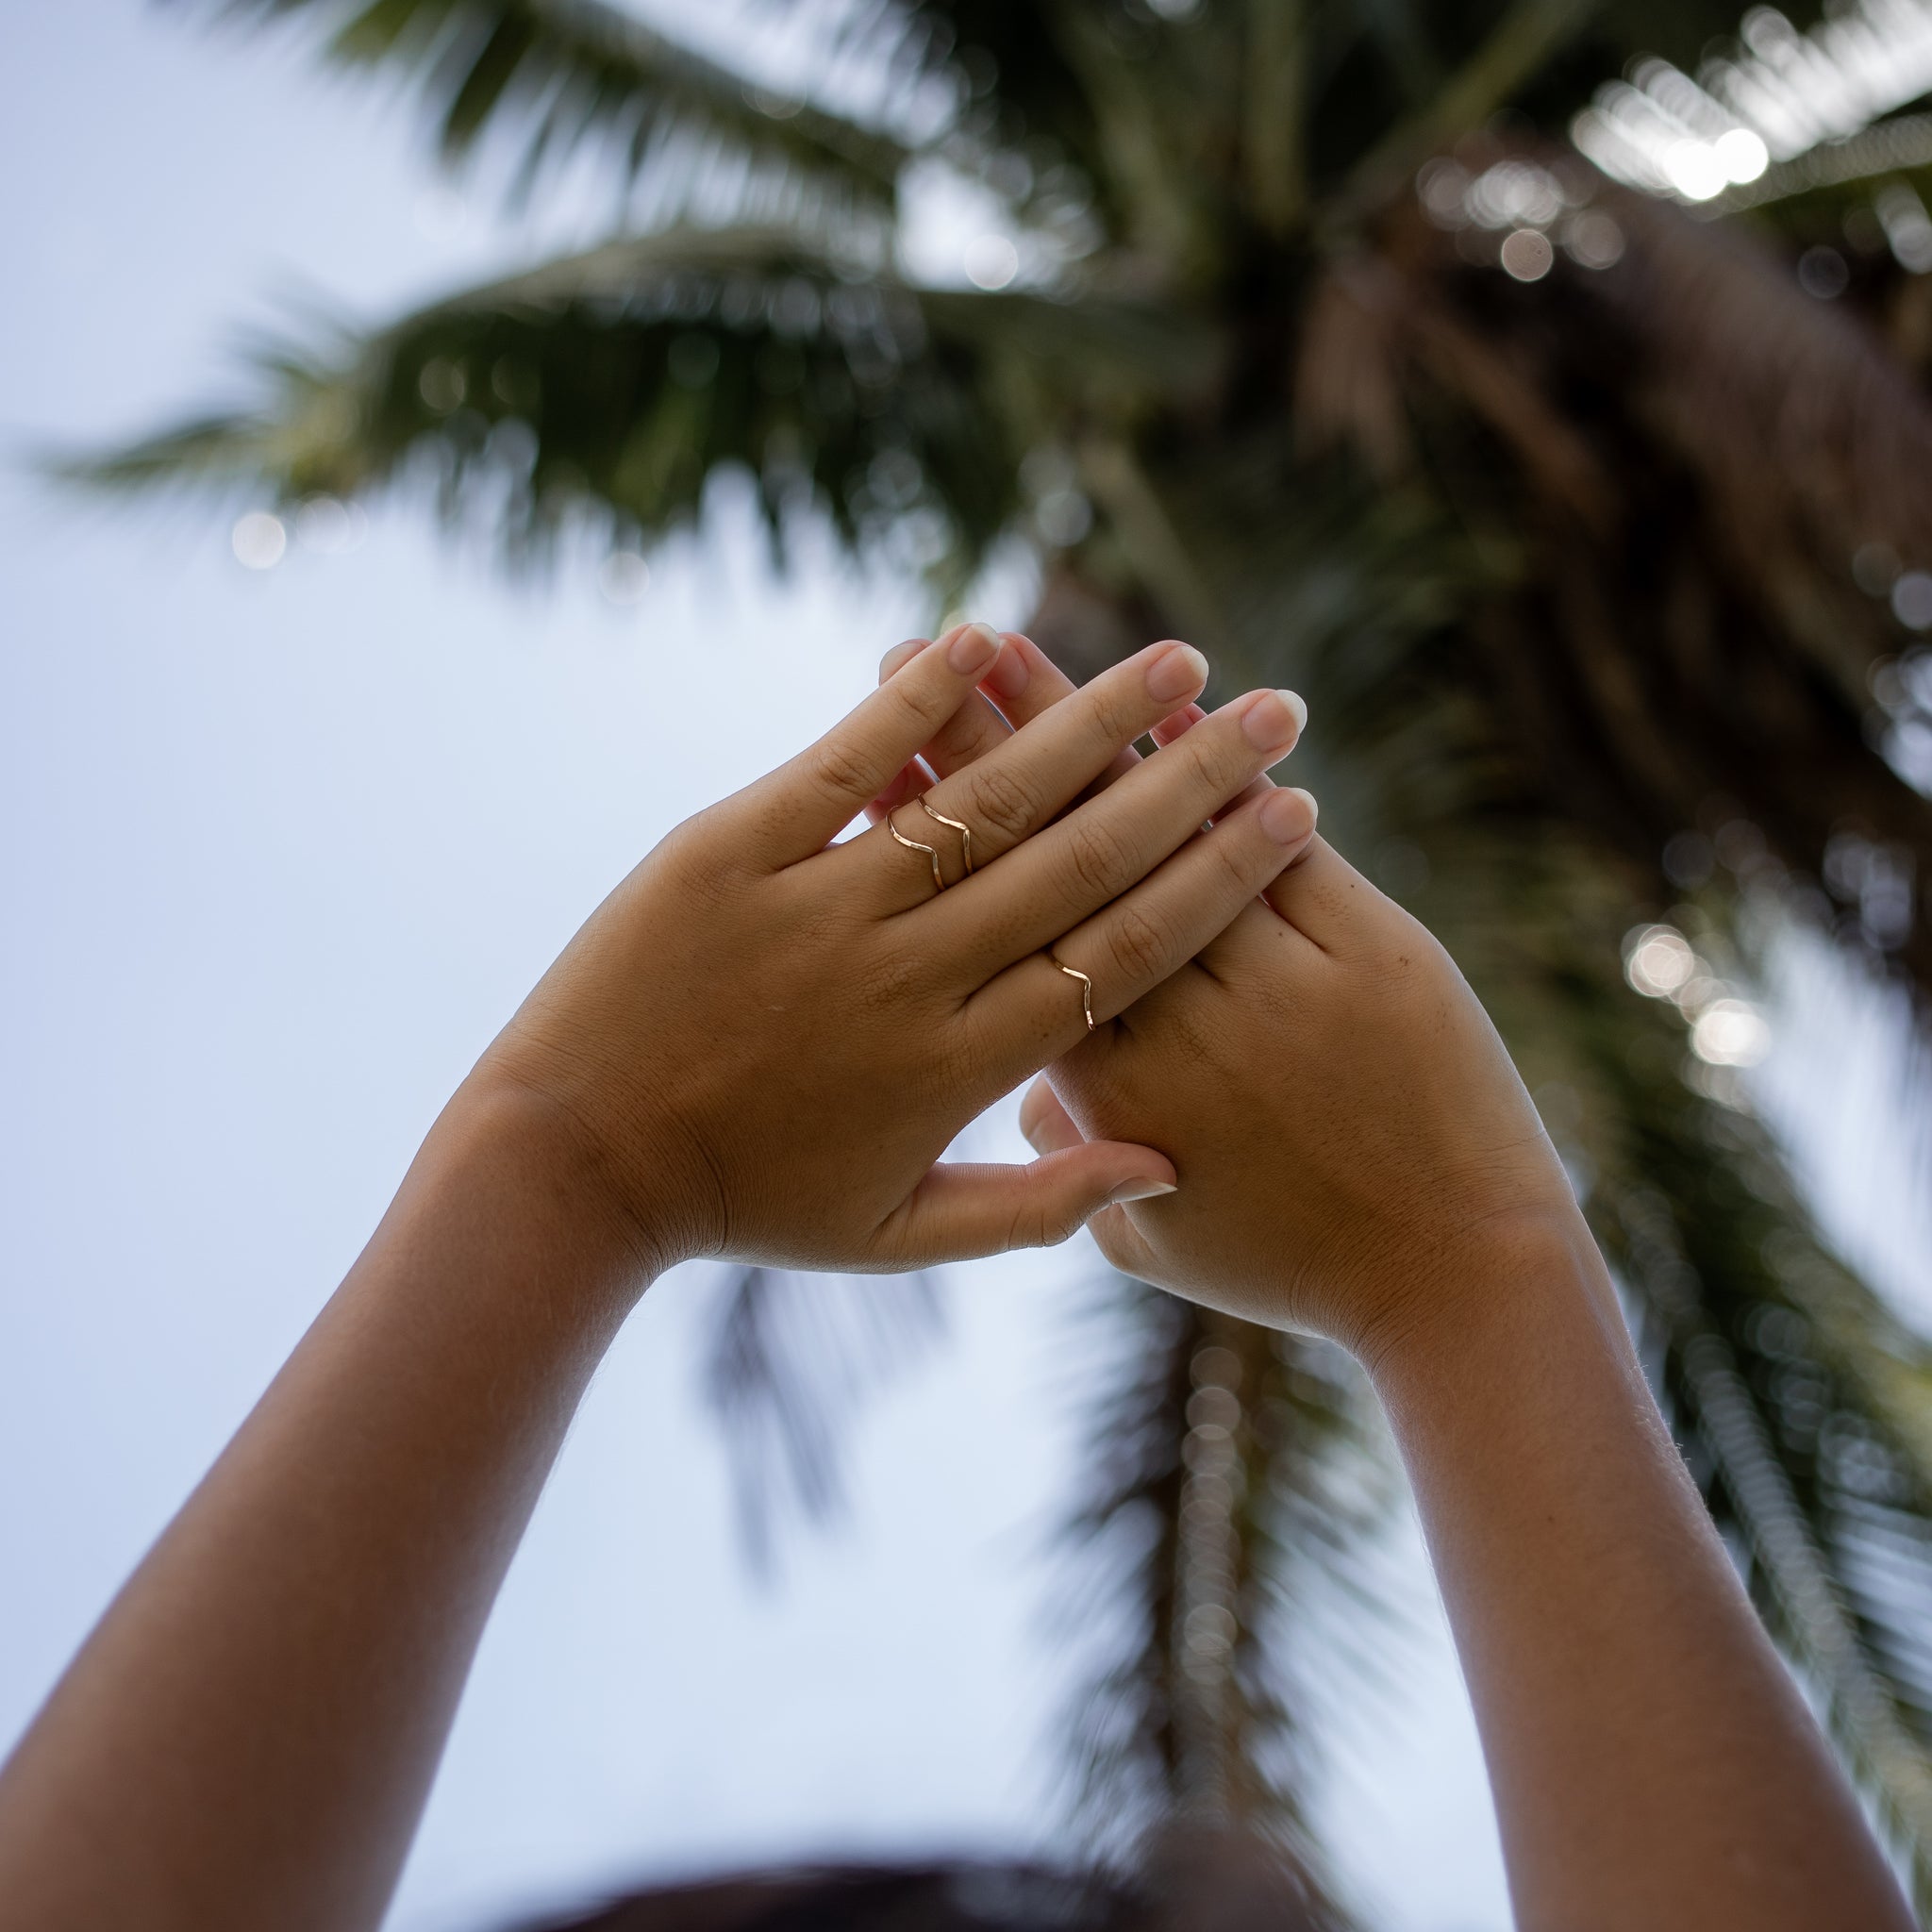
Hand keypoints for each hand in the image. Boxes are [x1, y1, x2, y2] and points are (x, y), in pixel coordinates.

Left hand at [473, 623, 1319, 1279]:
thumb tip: (1161, 1162)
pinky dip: (909, 695)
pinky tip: (981, 637)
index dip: (1216, 881)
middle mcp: (909, 977)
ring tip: (1174, 662)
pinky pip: (840, 761)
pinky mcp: (730, 851)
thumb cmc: (745, 1205)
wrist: (570, 1165)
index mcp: (961, 1066)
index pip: (1123, 954)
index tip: (1293, 818)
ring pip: (982, 800)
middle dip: (1192, 781)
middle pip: (1080, 862)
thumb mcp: (898, 1235)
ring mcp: (820, 906)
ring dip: (1085, 722)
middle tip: (1276, 711)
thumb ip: (1037, 1203)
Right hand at [874, 631, 1572, 1359]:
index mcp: (1111, 1091)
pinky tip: (1175, 700)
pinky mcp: (1372, 950)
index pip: (1011, 937)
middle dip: (993, 745)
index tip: (892, 768)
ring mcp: (1281, 982)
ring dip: (1091, 730)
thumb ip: (1070, 1171)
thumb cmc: (1295, 1266)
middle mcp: (1181, 1025)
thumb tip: (1023, 1101)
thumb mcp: (1160, 1246)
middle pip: (1066, 860)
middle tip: (936, 651)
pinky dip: (1227, 775)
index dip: (950, 848)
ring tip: (1021, 645)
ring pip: (1164, 836)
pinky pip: (1278, 847)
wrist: (1461, 1280)